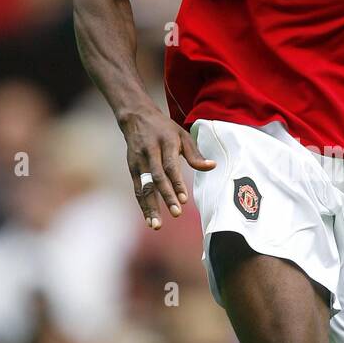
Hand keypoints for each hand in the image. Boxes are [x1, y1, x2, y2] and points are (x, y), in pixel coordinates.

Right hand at [120, 106, 215, 228]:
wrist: (136, 117)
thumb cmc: (164, 128)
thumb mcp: (182, 135)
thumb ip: (195, 154)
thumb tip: (212, 166)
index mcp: (165, 143)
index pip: (170, 166)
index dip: (176, 183)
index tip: (184, 199)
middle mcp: (149, 153)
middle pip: (157, 178)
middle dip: (166, 197)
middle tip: (176, 213)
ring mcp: (138, 161)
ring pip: (143, 187)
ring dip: (150, 207)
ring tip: (156, 225)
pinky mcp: (131, 168)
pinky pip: (137, 189)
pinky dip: (142, 205)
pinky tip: (149, 219)